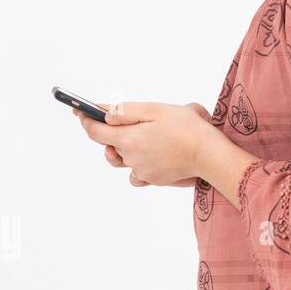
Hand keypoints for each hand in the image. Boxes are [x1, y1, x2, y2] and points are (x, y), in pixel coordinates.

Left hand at [73, 101, 213, 187]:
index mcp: (127, 139)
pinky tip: (150, 156)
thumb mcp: (156, 110)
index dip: (85, 120)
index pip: (95, 132)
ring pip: (123, 161)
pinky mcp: (154, 179)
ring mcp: (142, 171)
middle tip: (121, 121)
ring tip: (140, 138)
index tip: (80, 113)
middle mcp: (130, 158)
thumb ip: (126, 111)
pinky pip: (137, 175)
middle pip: (109, 146)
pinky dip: (138, 166)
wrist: (210, 154)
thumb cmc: (187, 128)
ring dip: (125, 150)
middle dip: (111, 133)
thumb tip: (104, 114)